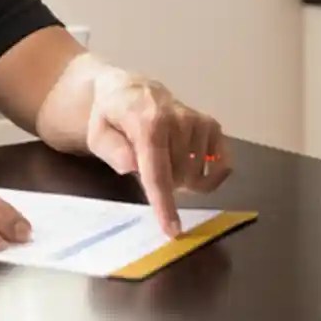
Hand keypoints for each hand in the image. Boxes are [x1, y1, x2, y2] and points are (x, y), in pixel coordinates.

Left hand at [84, 71, 232, 236]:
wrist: (132, 91)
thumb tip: (131, 165)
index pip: (158, 171)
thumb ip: (111, 150)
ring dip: (180, 179)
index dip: (165, 204)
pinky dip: (209, 175)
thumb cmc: (112, 117)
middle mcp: (178, 119)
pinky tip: (192, 165)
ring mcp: (198, 122)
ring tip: (164, 159)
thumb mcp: (98, 132)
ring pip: (197, 177)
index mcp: (147, 122)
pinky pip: (222, 166)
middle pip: (178, 180)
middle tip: (147, 166)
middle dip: (163, 184)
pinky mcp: (212, 126)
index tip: (174, 230)